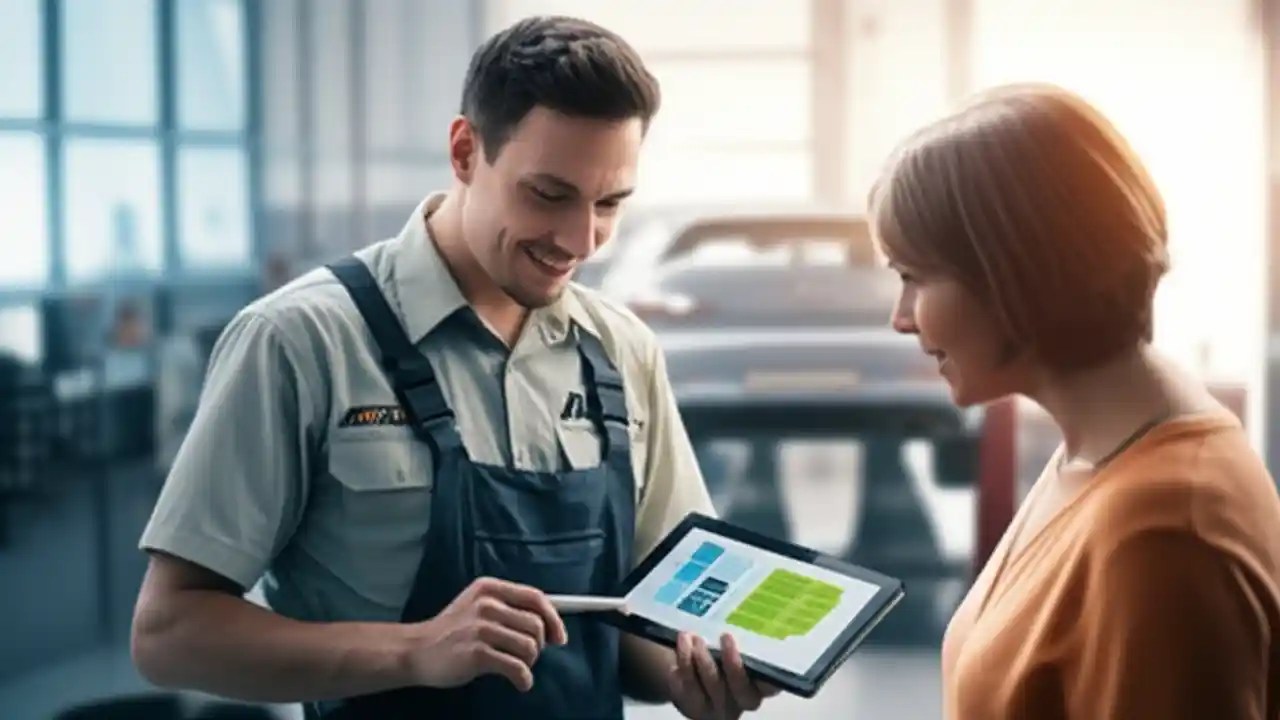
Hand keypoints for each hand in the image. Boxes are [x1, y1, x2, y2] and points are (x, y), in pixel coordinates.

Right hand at [406, 576, 568, 691]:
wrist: (417, 650)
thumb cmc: (453, 631)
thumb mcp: (477, 605)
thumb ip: (508, 606)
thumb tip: (550, 623)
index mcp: (490, 588)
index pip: (535, 597)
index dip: (553, 618)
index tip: (559, 637)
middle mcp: (487, 604)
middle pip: (536, 625)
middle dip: (538, 645)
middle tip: (526, 656)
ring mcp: (481, 628)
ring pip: (530, 647)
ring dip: (529, 663)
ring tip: (517, 667)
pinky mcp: (477, 653)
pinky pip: (517, 667)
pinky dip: (524, 679)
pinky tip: (519, 682)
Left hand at [668, 632, 781, 718]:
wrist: (687, 665)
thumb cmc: (720, 648)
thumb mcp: (735, 641)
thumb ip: (745, 637)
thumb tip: (755, 610)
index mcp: (759, 685)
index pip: (771, 683)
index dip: (768, 673)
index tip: (760, 650)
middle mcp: (742, 700)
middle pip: (741, 689)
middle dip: (733, 662)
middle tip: (725, 636)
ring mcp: (718, 708)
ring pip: (712, 687)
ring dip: (702, 659)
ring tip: (692, 637)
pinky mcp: (694, 708)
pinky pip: (688, 689)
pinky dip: (685, 665)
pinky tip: (683, 645)